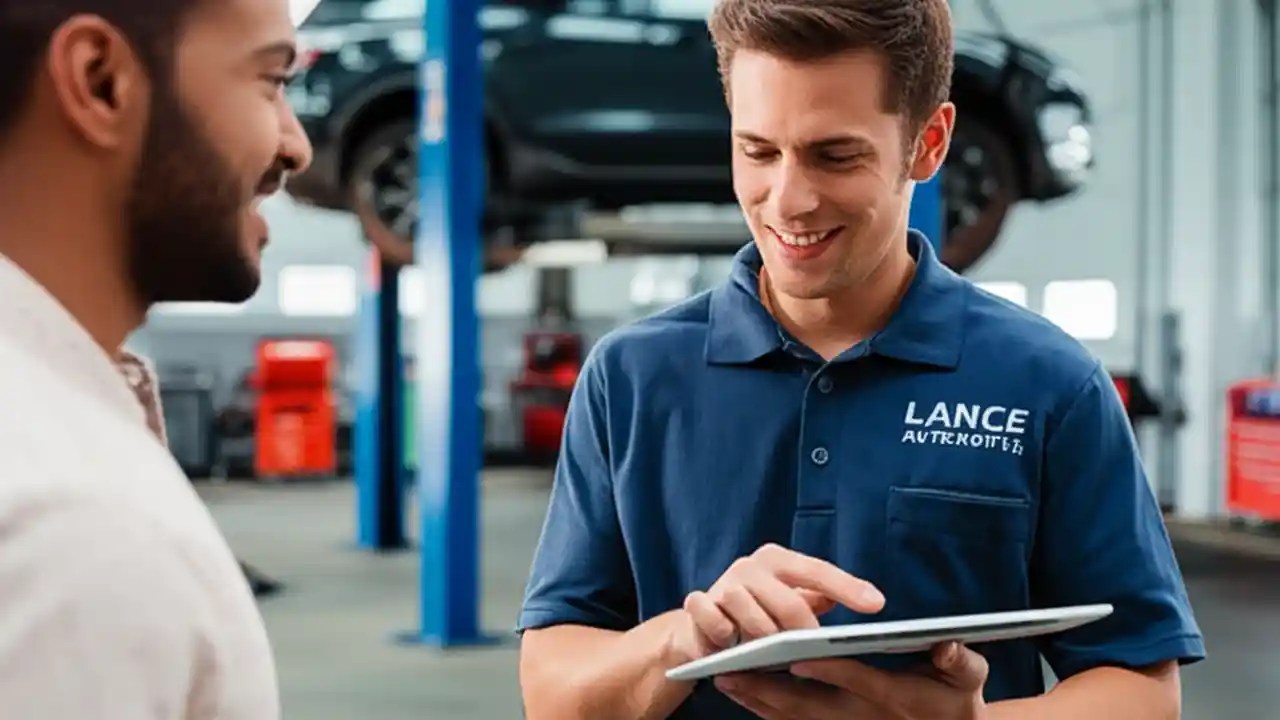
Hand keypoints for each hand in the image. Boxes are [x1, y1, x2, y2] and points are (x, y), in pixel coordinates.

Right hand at [667, 543, 885, 664]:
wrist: (702, 622)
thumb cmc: (757, 610)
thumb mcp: (789, 600)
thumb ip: (819, 598)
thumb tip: (864, 597)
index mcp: (777, 560)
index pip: (818, 570)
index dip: (848, 587)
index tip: (878, 605)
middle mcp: (750, 567)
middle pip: (788, 598)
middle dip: (802, 628)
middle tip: (810, 647)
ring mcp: (722, 584)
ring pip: (748, 608)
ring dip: (761, 633)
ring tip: (767, 650)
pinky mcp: (697, 604)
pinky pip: (711, 617)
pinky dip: (722, 632)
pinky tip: (729, 643)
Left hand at [715, 641, 989, 719]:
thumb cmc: (958, 699)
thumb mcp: (969, 678)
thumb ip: (960, 660)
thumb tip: (948, 645)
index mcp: (894, 697)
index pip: (854, 682)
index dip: (825, 671)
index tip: (793, 657)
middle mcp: (863, 718)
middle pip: (809, 705)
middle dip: (769, 689)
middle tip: (731, 671)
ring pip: (795, 717)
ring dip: (758, 701)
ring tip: (724, 679)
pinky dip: (768, 711)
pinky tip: (743, 694)